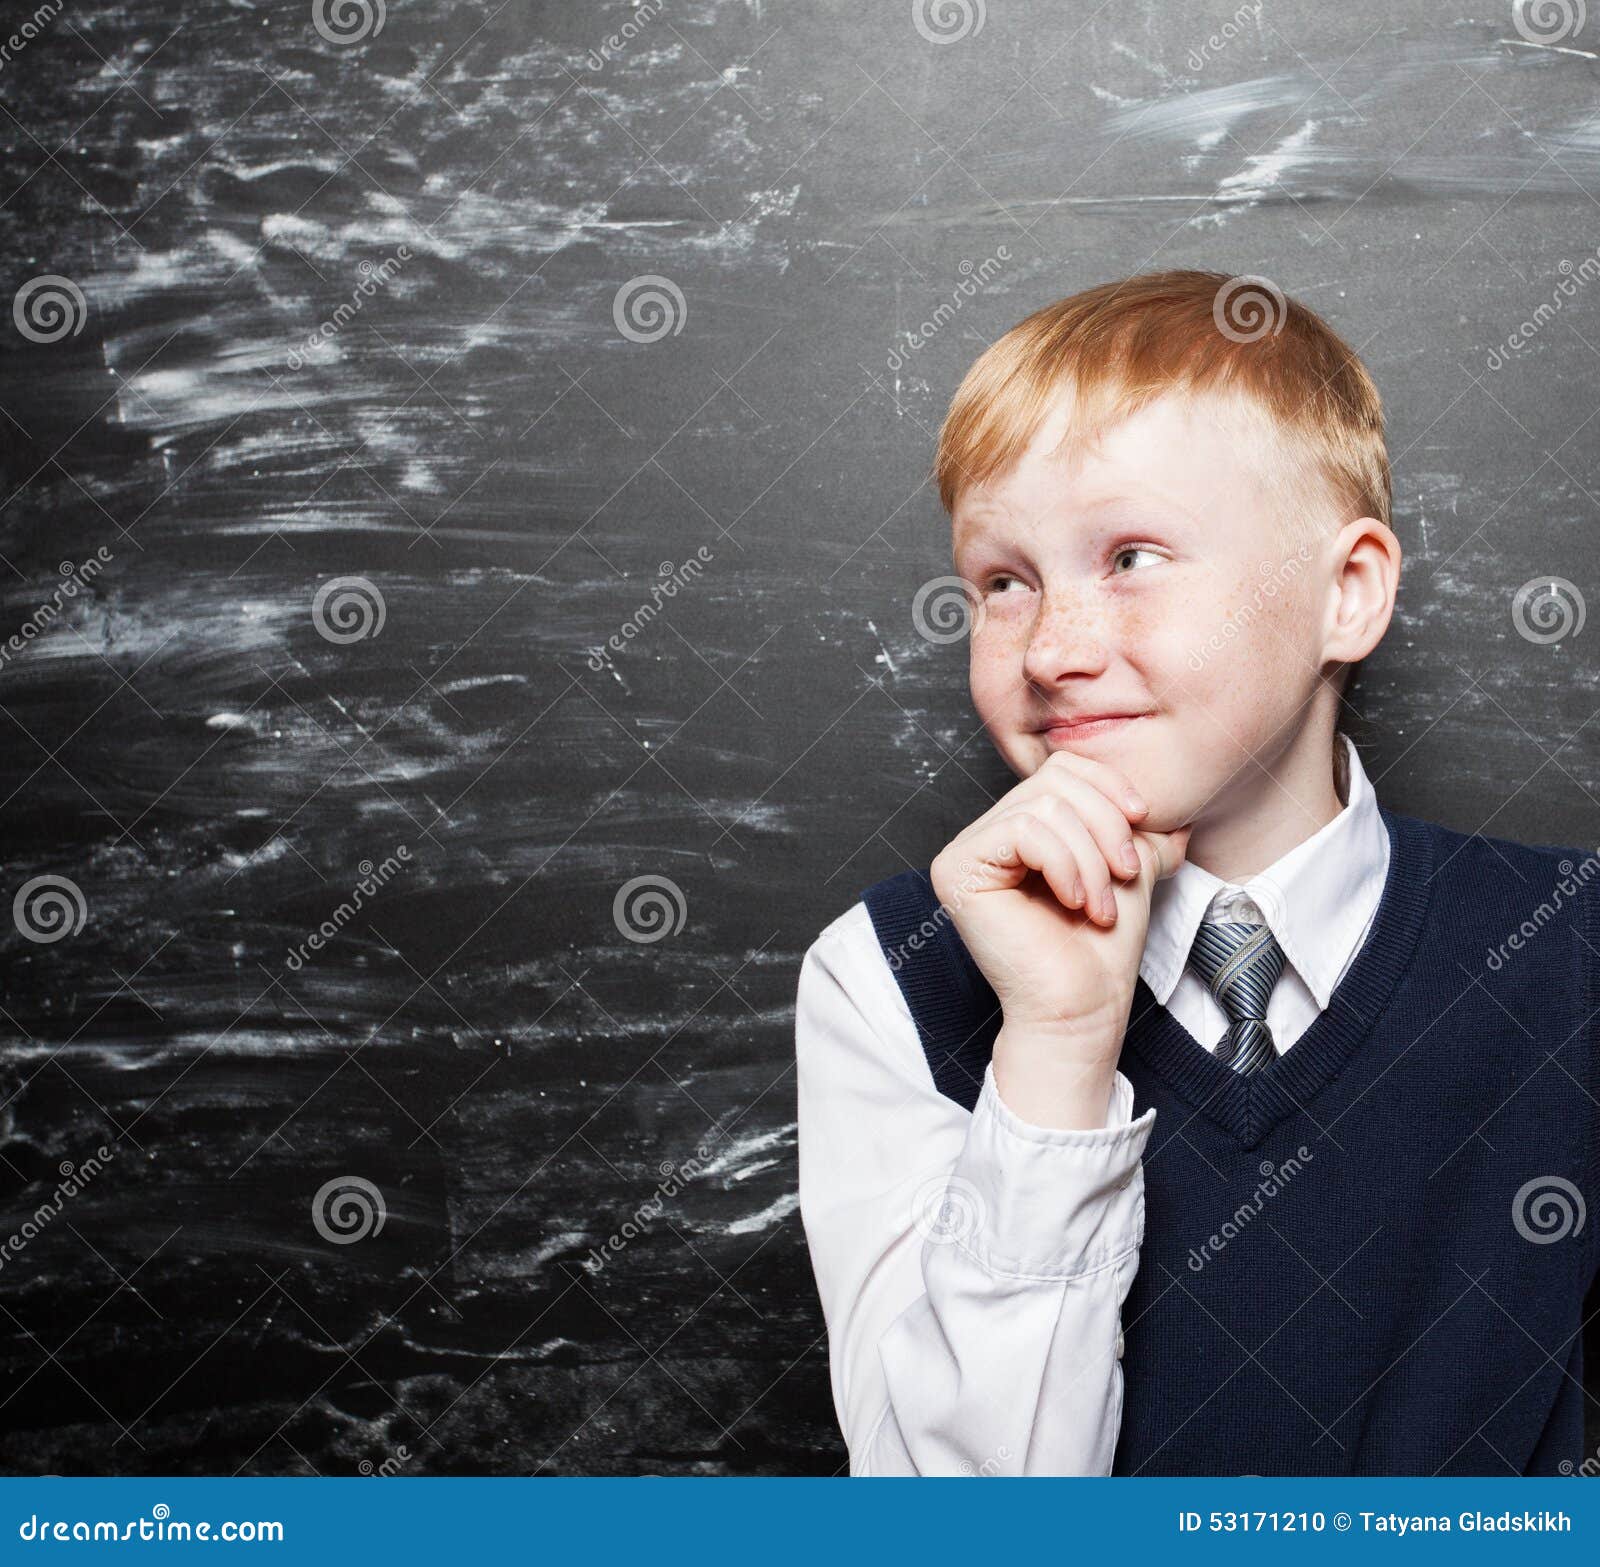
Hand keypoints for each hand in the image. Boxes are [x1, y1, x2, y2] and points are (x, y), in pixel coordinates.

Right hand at [930, 752, 1191, 1126]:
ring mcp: (966, 850)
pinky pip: (1020, 831)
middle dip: (1104, 826)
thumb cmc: (1100, 949)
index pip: (1061, 769)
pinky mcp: (958, 870)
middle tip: (1124, 875)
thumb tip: (1157, 799)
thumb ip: (1131, 826)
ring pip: (1042, 807)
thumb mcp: (1124, 867)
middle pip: (1054, 782)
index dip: (1107, 786)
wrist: (1082, 1008)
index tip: (1142, 824)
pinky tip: (1072, 902)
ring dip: (1089, 857)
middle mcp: (985, 834)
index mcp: (1020, 828)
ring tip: (1099, 903)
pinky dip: (1063, 864)